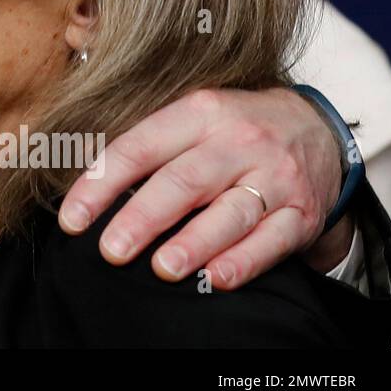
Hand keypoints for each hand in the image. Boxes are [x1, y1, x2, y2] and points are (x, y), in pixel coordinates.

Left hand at [59, 87, 343, 289]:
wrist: (317, 127)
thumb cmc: (234, 129)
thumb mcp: (192, 118)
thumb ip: (146, 146)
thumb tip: (85, 187)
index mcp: (200, 112)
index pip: (139, 148)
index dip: (101, 185)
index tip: (73, 219)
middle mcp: (238, 142)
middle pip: (183, 181)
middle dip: (143, 218)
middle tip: (112, 250)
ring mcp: (274, 177)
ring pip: (230, 212)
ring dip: (193, 243)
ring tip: (162, 268)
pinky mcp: (302, 212)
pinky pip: (272, 239)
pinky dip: (244, 261)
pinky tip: (215, 278)